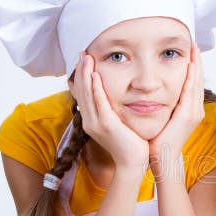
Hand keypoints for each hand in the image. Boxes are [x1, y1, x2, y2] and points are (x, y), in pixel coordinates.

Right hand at [68, 52, 147, 168]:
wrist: (133, 162)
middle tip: (82, 53)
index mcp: (92, 121)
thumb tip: (117, 100)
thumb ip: (114, 112)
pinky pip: (98, 103)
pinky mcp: (105, 125)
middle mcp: (90, 121)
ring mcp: (96, 123)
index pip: (84, 95)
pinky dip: (95, 88)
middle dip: (81, 71)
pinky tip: (94, 75)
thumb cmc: (131, 144)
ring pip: (87, 94)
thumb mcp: (119, 124)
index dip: (82, 77)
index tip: (84, 61)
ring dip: (86, 75)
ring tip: (86, 58)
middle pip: (82, 91)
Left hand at [148, 44, 204, 178]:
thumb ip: (165, 105)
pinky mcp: (188, 115)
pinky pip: (191, 90)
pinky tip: (190, 64)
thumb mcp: (164, 118)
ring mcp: (194, 112)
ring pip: (197, 82)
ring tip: (194, 48)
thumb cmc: (159, 140)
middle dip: (197, 61)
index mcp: (191, 110)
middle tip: (194, 43)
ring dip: (196, 64)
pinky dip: (192, 76)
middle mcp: (196, 109)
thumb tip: (156, 93)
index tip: (190, 52)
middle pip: (198, 80)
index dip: (194, 67)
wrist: (162, 157)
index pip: (194, 83)